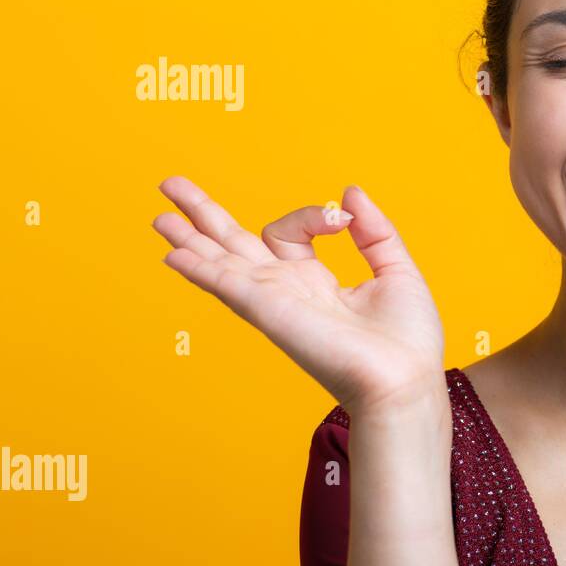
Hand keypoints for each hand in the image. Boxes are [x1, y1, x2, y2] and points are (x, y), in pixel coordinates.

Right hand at [152, 177, 445, 415]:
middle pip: (234, 245)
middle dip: (203, 215)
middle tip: (169, 185)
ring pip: (221, 261)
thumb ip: (373, 230)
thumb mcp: (396, 270)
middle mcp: (287, 291)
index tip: (343, 218)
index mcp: (314, 282)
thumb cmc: (407, 340)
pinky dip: (200, 267)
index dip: (313, 216)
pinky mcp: (270, 311)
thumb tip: (350, 192)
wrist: (405, 380)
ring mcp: (274, 301)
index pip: (289, 232)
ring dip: (188, 238)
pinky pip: (228, 283)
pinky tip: (173, 253)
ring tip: (158, 216)